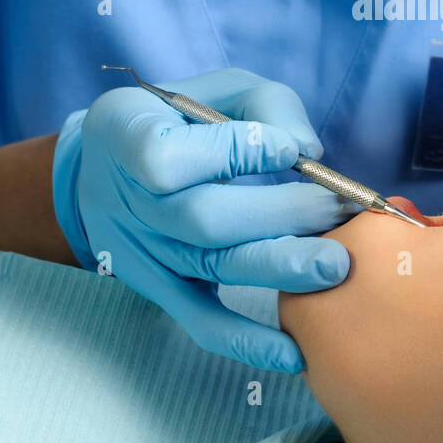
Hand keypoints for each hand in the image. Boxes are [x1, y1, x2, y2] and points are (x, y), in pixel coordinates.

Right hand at [53, 69, 356, 371]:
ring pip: (211, 265)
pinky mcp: (162, 289)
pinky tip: (295, 352)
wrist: (105, 170)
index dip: (234, 152)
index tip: (288, 150)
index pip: (167, 156)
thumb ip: (263, 104)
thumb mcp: (213, 90)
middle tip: (337, 209)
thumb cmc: (178, 121)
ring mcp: (145, 250)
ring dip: (280, 266)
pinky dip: (247, 342)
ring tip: (336, 265)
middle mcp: (129, 197)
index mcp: (128, 133)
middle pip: (203, 217)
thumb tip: (307, 150)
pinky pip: (202, 322)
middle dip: (281, 215)